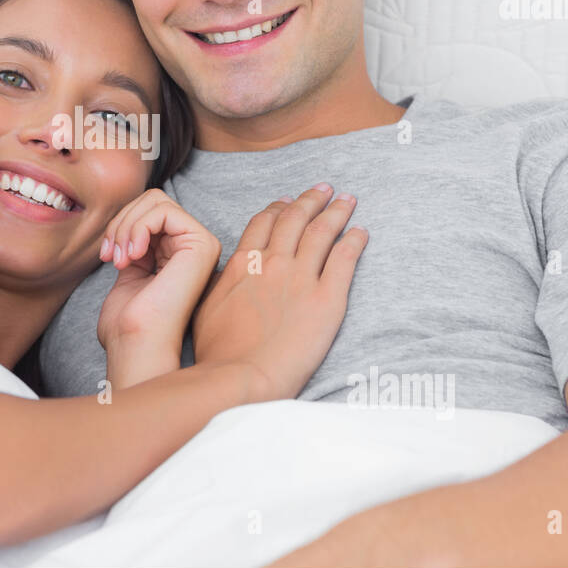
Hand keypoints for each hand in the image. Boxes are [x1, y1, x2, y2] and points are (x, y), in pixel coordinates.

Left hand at [96, 189, 221, 386]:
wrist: (135, 343)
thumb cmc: (128, 319)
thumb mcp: (129, 266)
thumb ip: (134, 239)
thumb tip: (127, 212)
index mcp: (180, 251)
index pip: (149, 209)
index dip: (121, 223)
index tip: (107, 255)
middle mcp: (195, 246)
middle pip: (153, 199)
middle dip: (122, 221)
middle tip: (111, 256)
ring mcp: (203, 244)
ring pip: (156, 200)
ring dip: (126, 225)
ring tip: (119, 258)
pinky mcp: (203, 244)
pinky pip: (164, 210)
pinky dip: (137, 227)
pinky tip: (132, 256)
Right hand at [192, 183, 366, 401]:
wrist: (242, 378)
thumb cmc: (219, 355)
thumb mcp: (206, 310)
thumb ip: (221, 285)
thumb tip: (228, 274)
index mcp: (243, 265)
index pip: (264, 223)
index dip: (278, 208)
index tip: (288, 201)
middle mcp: (273, 263)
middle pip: (295, 219)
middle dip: (311, 200)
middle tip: (324, 190)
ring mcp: (300, 278)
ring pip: (322, 231)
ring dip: (336, 212)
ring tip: (347, 200)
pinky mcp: (327, 298)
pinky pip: (345, 259)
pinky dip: (355, 241)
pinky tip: (361, 232)